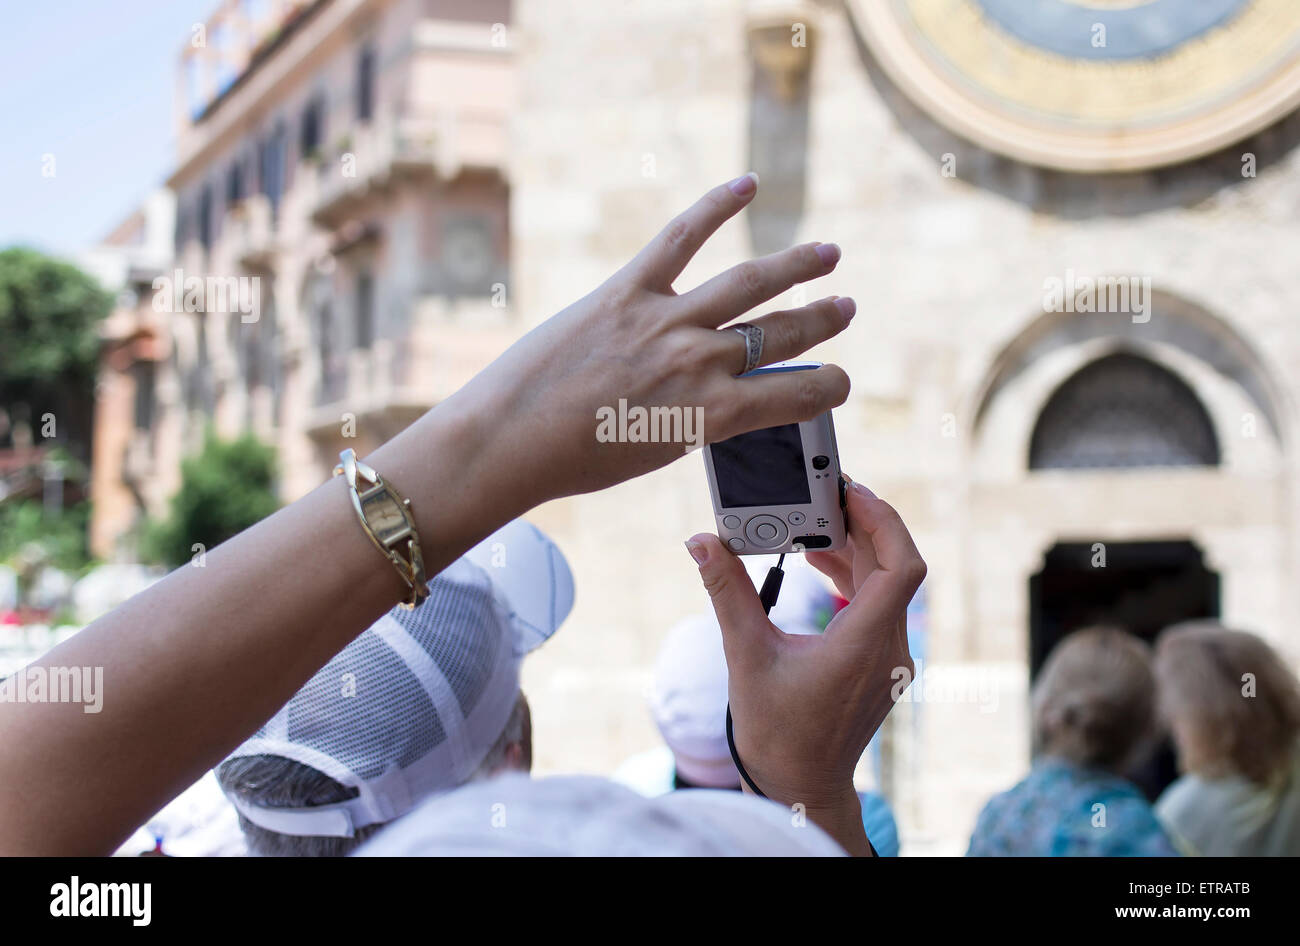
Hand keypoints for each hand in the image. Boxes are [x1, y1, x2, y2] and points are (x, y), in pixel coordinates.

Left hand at [440, 173, 854, 509]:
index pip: (797, 396)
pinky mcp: (625, 290)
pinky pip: (680, 239)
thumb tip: (724, 395)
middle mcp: (699, 362)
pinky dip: (715, 207)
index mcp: (712, 414)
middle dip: (822, 321)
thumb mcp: (656, 452)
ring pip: (750, 283)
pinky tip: (746, 185)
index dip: (829, 388)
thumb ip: (698, 418)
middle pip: (781, 333)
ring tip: (827, 255)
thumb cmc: (577, 461)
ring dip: (797, 266)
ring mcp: (664, 321)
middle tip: (846, 308)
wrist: (510, 439)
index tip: (841, 382)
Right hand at [685, 478, 925, 854]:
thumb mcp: (746, 656)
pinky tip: (817, 561)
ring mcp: (890, 656)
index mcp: (864, 646)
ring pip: (887, 583)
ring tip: (811, 524)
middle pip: (894, 566)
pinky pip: (878, 603)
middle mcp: (889, 648)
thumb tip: (701, 544)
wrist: (799, 785)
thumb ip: (728, 593)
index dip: (883, 521)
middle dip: (861, 524)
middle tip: (824, 494)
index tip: (850, 493)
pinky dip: (853, 576)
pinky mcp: (881, 661)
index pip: (901, 567)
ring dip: (855, 549)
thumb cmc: (776, 732)